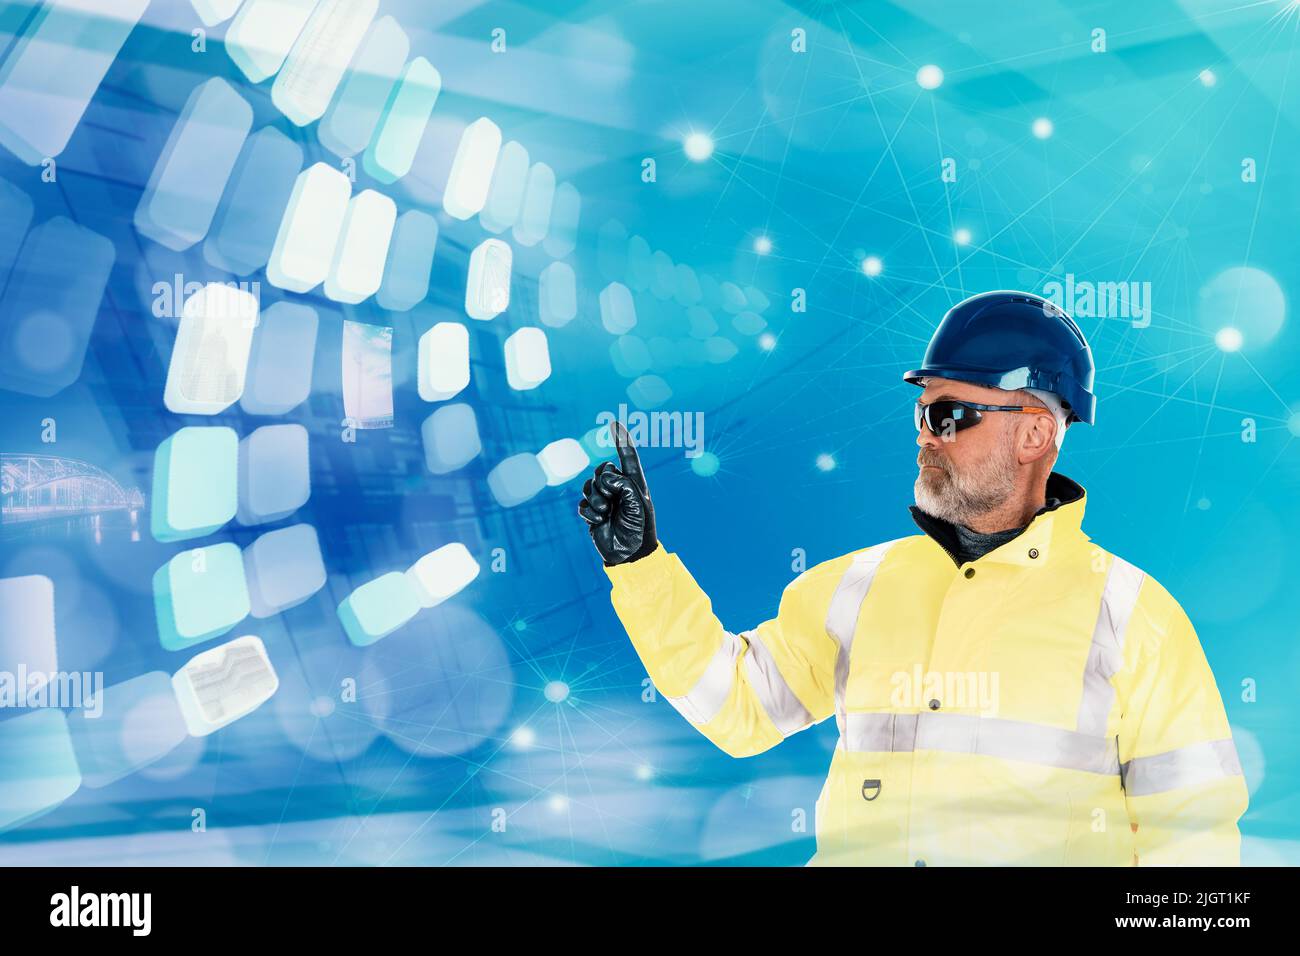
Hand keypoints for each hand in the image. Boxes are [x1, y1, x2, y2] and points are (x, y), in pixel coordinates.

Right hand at [578, 420, 657, 565]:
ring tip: (606, 513)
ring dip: (596, 499)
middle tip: (612, 501)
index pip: (627, 458)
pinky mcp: (593, 512)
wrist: (629, 555)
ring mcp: (604, 500)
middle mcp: (619, 489)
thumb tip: (606, 477)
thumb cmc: (639, 529)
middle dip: (604, 484)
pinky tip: (600, 521)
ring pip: (588, 486)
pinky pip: (582, 503)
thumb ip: (623, 485)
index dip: (621, 440)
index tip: (614, 423)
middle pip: (602, 470)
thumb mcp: (637, 505)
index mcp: (634, 484)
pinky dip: (589, 512)